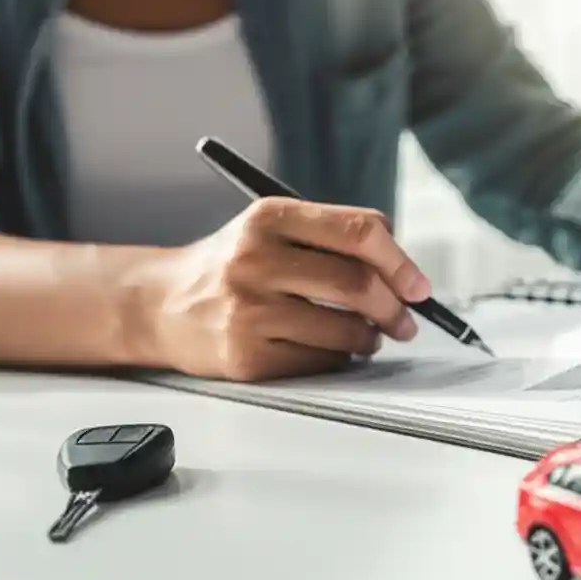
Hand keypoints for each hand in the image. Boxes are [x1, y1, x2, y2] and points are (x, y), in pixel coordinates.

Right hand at [137, 198, 429, 380]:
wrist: (161, 305)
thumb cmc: (235, 266)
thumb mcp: (273, 229)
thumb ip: (334, 237)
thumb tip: (404, 271)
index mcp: (270, 217)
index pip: (358, 231)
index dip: (400, 261)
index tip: (419, 286)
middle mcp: (255, 259)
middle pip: (357, 284)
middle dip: (395, 308)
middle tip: (405, 321)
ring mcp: (248, 311)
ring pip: (345, 330)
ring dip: (370, 337)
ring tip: (366, 335)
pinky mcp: (246, 357)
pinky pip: (321, 363)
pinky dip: (339, 359)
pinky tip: (329, 349)